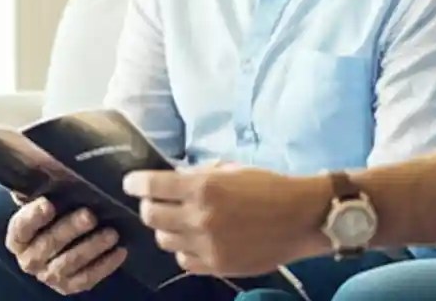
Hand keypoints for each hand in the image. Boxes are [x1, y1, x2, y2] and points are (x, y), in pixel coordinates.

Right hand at [4, 197, 127, 294]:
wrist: (67, 241)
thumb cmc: (56, 214)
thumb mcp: (47, 199)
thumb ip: (41, 186)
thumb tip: (39, 162)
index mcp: (19, 236)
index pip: (21, 227)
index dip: (33, 216)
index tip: (48, 203)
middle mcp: (30, 258)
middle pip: (47, 245)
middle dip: (69, 229)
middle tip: (90, 215)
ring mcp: (49, 275)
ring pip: (67, 264)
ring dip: (91, 248)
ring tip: (111, 233)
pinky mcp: (69, 286)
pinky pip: (86, 279)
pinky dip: (104, 266)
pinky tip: (120, 251)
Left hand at [123, 166, 331, 276]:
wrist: (302, 217)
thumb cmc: (271, 186)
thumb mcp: (234, 169)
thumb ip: (201, 175)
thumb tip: (175, 179)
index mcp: (203, 187)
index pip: (150, 186)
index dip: (135, 183)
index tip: (132, 182)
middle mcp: (199, 217)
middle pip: (151, 215)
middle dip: (150, 205)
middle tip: (158, 201)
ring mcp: (206, 244)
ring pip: (163, 239)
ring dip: (167, 228)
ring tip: (180, 221)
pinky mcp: (216, 265)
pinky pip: (183, 260)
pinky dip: (184, 249)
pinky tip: (195, 240)